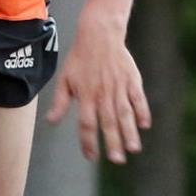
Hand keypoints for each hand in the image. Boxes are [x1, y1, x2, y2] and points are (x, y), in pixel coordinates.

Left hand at [45, 18, 150, 163]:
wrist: (99, 35)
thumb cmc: (79, 59)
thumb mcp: (64, 79)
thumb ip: (59, 102)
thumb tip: (51, 122)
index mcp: (86, 95)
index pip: (87, 124)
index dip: (89, 142)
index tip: (91, 157)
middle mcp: (103, 94)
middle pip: (108, 122)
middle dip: (113, 142)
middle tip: (117, 160)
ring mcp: (119, 87)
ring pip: (125, 113)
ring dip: (129, 132)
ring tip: (133, 149)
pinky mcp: (132, 80)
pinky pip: (138, 99)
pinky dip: (142, 112)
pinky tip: (144, 126)